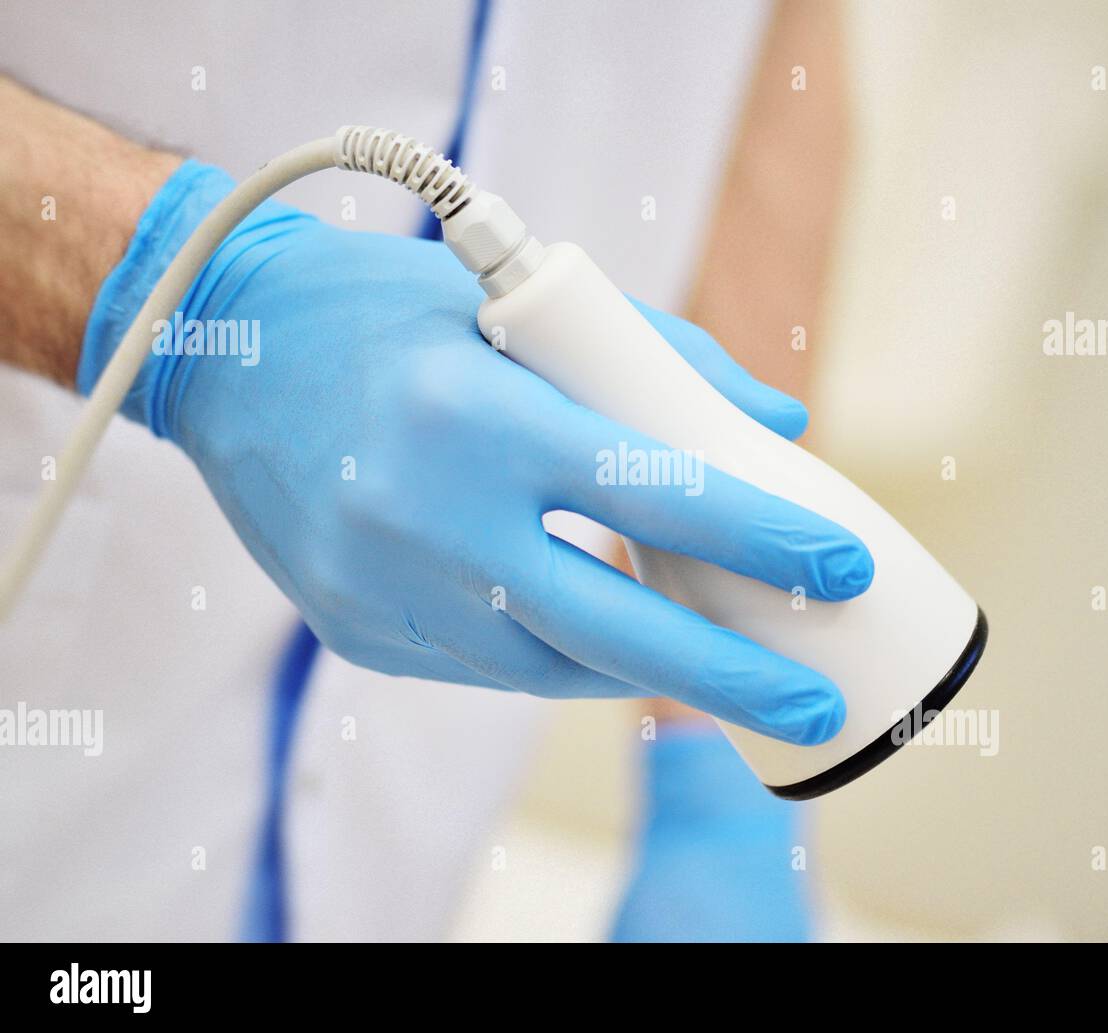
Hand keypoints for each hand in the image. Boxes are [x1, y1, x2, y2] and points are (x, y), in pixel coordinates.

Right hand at [78, 161, 873, 744]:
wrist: (222, 353)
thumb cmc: (384, 311)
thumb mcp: (517, 301)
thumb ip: (661, 360)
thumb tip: (777, 426)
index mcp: (477, 416)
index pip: (651, 491)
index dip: (759, 539)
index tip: (840, 567)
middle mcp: (426, 517)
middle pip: (610, 628)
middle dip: (728, 677)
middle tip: (814, 703)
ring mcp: (383, 592)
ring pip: (549, 667)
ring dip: (642, 672)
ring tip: (721, 670)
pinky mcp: (357, 633)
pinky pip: (488, 668)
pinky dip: (558, 659)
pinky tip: (606, 645)